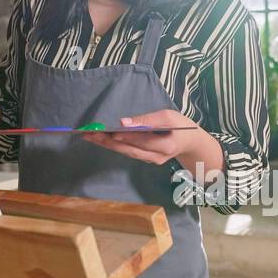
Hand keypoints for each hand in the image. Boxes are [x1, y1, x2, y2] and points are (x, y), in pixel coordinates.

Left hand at [80, 109, 199, 164]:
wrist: (188, 143)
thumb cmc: (179, 125)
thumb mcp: (168, 116)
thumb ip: (147, 120)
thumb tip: (124, 122)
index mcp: (166, 145)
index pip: (142, 141)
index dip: (126, 136)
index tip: (109, 131)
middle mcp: (156, 157)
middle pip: (129, 149)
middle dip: (108, 141)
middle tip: (89, 134)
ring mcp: (149, 160)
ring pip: (125, 152)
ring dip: (106, 144)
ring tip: (88, 136)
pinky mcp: (144, 159)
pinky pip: (127, 152)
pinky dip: (113, 146)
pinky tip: (100, 140)